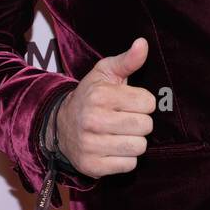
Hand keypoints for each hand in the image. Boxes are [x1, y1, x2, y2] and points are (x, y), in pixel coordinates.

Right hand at [55, 37, 155, 176]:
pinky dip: (125, 158)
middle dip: (140, 122)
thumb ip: (127, 60)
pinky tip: (113, 148)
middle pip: (146, 126)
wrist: (61, 126)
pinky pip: (129, 165)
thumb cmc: (91, 96)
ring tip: (120, 133)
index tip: (129, 102)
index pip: (148, 102)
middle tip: (125, 119)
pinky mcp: (92, 166)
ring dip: (134, 141)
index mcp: (100, 95)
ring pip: (139, 147)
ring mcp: (91, 145)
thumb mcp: (105, 74)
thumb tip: (142, 43)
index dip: (143, 102)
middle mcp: (93, 120)